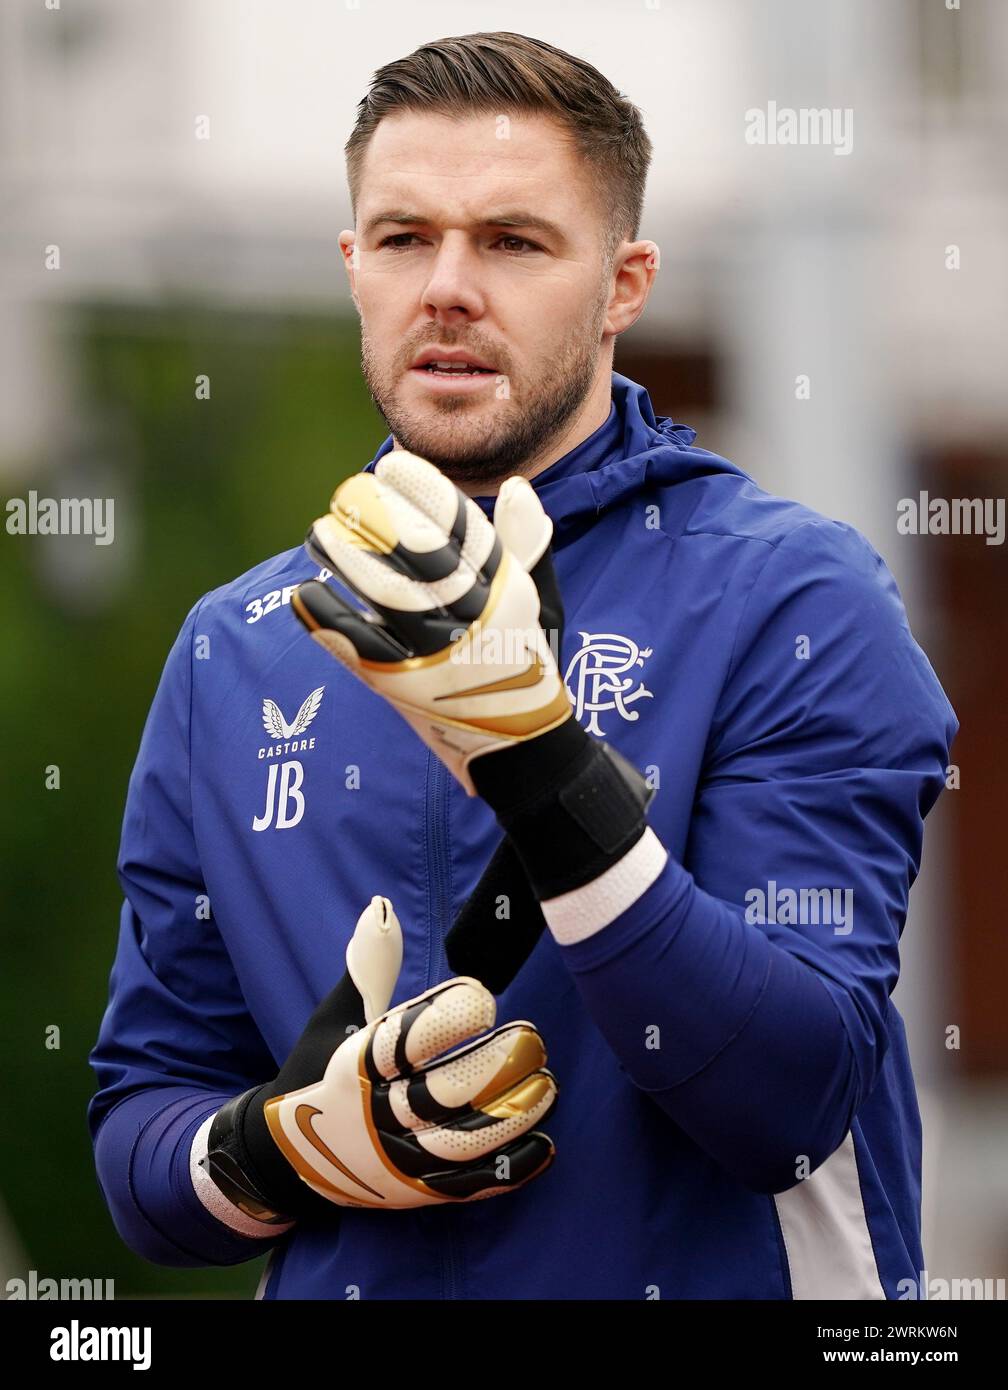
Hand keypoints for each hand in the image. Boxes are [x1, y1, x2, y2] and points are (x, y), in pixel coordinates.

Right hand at [202, 895, 557, 1217]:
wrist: (282, 1161)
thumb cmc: (316, 1073)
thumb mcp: (334, 1019)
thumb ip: (369, 965)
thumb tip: (381, 904)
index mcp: (354, 1067)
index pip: (404, 1042)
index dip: (447, 1019)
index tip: (483, 996)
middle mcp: (374, 1117)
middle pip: (439, 1095)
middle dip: (491, 1066)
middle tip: (531, 1037)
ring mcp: (396, 1161)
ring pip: (461, 1143)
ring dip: (511, 1115)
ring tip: (547, 1084)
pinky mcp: (416, 1192)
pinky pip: (468, 1187)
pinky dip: (508, 1168)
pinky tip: (544, 1142)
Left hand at [291, 451, 570, 795]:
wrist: (519, 744)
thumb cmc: (524, 660)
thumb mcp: (538, 601)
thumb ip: (524, 543)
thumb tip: (514, 484)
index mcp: (506, 592)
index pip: (464, 531)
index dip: (425, 493)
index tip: (393, 466)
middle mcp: (474, 621)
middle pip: (425, 559)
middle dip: (383, 519)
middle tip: (349, 491)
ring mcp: (437, 656)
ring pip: (389, 598)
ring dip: (349, 561)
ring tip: (320, 532)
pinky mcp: (404, 688)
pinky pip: (362, 648)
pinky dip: (330, 619)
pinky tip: (306, 592)